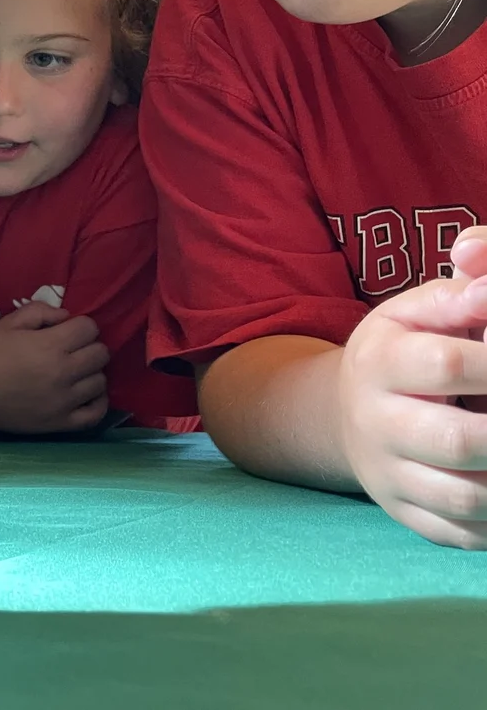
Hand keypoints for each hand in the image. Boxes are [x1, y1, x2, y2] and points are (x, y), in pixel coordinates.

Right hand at [0, 302, 109, 434]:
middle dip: (89, 346)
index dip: (80, 325)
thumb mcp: (7, 323)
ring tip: (74, 372)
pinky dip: (98, 402)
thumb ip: (39, 311)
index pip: (89, 328)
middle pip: (100, 353)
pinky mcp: (61, 423)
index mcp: (50, 345)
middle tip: (72, 350)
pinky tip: (87, 393)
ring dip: (91, 372)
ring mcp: (65, 401)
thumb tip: (66, 316)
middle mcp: (63, 372)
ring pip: (100, 381)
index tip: (67, 330)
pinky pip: (95, 413)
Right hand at [339, 259, 486, 548]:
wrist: (345, 414)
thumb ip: (456, 295)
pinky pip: (462, 535)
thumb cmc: (402, 353)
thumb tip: (486, 284)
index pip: (447, 364)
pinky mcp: (405, 514)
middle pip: (458, 442)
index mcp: (377, 363)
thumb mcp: (414, 312)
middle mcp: (374, 423)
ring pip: (465, 499)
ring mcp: (388, 477)